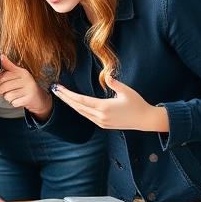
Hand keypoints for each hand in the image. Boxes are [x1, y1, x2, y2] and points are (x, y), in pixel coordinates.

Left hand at [0, 54, 52, 118]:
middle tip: (3, 91)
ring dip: (8, 97)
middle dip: (0, 90)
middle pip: (4, 86)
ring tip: (13, 94)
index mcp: (22, 72)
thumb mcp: (19, 74)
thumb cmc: (26, 85)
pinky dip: (13, 103)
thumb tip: (1, 56)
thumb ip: (8, 66)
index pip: (4, 75)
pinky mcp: (28, 99)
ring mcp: (28, 89)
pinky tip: (18, 99)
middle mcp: (26, 79)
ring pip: (8, 95)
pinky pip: (13, 102)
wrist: (39, 98)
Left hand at [52, 76, 168, 131]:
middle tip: (55, 90)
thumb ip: (115, 83)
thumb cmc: (137, 103)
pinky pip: (87, 116)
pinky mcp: (103, 125)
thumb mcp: (126, 91)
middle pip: (78, 106)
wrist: (145, 120)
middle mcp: (100, 116)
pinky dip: (79, 109)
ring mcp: (101, 122)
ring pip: (81, 112)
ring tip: (62, 95)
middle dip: (65, 98)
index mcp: (104, 107)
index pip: (81, 100)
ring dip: (71, 104)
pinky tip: (75, 104)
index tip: (59, 89)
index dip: (68, 95)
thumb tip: (108, 76)